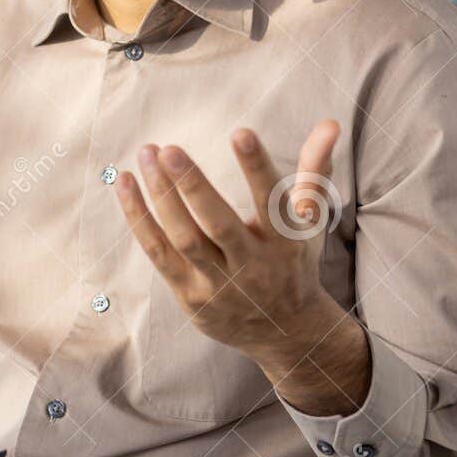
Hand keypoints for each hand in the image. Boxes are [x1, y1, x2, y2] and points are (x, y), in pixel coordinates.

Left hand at [113, 120, 369, 414]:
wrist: (286, 333)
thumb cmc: (294, 260)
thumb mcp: (311, 220)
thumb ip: (315, 169)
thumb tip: (329, 123)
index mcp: (286, 241)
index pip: (272, 201)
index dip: (257, 168)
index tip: (240, 132)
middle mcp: (253, 265)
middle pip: (218, 224)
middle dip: (193, 186)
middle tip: (170, 148)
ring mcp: (220, 284)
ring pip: (183, 238)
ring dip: (159, 196)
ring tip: (147, 154)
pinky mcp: (191, 296)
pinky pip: (158, 253)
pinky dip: (139, 218)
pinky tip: (126, 184)